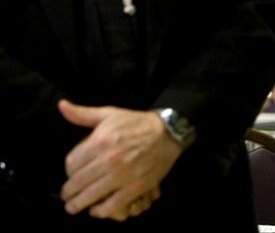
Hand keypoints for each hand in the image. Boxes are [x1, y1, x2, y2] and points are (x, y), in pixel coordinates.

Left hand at [58, 100, 180, 220]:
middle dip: (68, 192)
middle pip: (77, 182)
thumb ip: (83, 114)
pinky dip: (100, 211)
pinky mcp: (136, 187)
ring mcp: (123, 174)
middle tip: (67, 196)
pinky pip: (112, 205)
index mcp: (100, 140)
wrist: (168, 132)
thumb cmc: (136, 123)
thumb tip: (62, 106)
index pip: (71, 164)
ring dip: (78, 204)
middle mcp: (109, 159)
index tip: (70, 175)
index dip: (68, 171)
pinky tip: (96, 210)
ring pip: (91, 196)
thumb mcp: (110, 114)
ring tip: (74, 207)